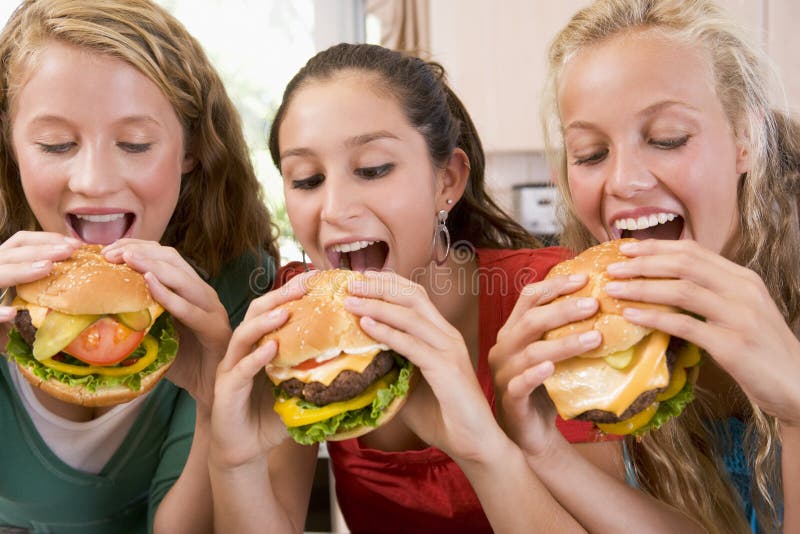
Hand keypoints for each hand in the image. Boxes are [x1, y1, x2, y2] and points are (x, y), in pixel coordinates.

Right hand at [0, 232, 81, 324]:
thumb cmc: (10, 310)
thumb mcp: (27, 290)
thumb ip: (43, 280)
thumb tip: (79, 271)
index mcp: (2, 262)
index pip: (20, 242)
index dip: (46, 239)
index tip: (74, 244)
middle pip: (11, 254)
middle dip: (41, 250)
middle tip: (69, 251)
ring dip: (21, 271)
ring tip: (46, 268)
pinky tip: (10, 313)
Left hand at [103, 239, 229, 409]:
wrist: (212, 391)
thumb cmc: (183, 364)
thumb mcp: (156, 334)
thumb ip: (138, 318)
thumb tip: (97, 311)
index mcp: (190, 291)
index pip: (165, 257)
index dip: (138, 247)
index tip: (108, 249)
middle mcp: (203, 294)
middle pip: (173, 259)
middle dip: (140, 251)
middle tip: (110, 253)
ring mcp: (212, 309)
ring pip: (183, 278)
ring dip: (153, 265)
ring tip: (127, 259)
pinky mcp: (215, 328)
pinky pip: (190, 309)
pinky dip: (169, 295)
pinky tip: (150, 283)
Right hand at [210, 274, 312, 467]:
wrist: (243, 453)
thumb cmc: (270, 418)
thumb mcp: (298, 393)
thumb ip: (317, 377)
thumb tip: (357, 367)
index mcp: (258, 346)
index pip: (272, 311)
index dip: (290, 294)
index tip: (314, 279)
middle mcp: (242, 352)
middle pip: (255, 313)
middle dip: (277, 297)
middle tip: (302, 286)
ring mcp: (231, 369)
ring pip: (243, 336)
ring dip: (264, 323)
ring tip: (284, 312)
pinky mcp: (225, 391)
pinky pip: (240, 370)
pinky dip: (255, 358)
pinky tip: (270, 350)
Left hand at [344, 271, 501, 462]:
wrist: (475, 444)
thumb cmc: (443, 417)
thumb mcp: (409, 388)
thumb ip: (392, 370)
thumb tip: (359, 365)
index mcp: (441, 335)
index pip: (415, 296)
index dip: (388, 283)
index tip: (360, 278)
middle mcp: (447, 335)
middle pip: (412, 296)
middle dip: (379, 286)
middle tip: (350, 282)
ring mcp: (449, 350)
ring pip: (411, 315)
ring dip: (377, 305)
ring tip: (351, 300)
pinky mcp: (447, 368)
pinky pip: (412, 344)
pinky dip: (387, 332)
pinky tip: (367, 326)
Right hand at [488, 274, 601, 457]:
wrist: (531, 432)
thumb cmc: (545, 388)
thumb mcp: (554, 354)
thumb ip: (566, 332)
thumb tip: (606, 307)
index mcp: (513, 331)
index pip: (528, 298)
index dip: (554, 286)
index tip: (584, 278)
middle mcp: (504, 347)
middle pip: (531, 320)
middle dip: (564, 309)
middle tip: (594, 304)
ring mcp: (504, 373)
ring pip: (531, 351)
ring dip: (564, 342)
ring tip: (594, 338)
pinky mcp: (510, 399)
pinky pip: (520, 384)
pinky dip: (535, 374)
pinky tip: (551, 367)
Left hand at [604, 239, 799, 425]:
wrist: (798, 385)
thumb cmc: (762, 351)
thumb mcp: (741, 312)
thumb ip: (712, 294)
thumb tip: (665, 283)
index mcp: (743, 278)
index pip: (694, 251)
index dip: (656, 247)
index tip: (626, 249)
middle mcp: (742, 290)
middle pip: (683, 264)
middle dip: (642, 263)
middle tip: (612, 268)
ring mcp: (739, 316)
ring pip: (681, 289)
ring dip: (641, 288)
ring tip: (613, 290)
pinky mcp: (732, 344)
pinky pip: (685, 325)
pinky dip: (654, 318)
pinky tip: (631, 317)